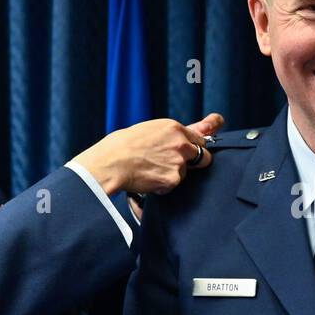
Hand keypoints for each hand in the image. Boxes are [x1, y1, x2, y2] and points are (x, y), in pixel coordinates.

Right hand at [72, 112, 225, 195]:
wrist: (109, 163)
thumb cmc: (121, 146)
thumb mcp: (148, 130)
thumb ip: (170, 134)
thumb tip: (185, 135)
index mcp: (174, 128)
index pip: (201, 138)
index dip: (198, 147)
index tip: (198, 151)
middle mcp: (180, 144)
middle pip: (204, 157)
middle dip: (195, 164)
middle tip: (175, 166)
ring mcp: (178, 162)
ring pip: (186, 174)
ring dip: (173, 175)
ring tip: (150, 171)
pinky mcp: (173, 180)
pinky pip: (173, 186)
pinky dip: (163, 186)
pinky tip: (148, 179)